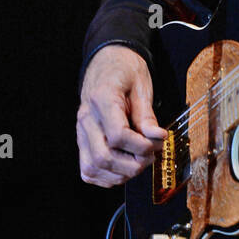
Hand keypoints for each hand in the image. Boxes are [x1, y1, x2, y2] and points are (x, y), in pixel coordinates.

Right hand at [77, 45, 165, 187]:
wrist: (107, 62)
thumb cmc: (125, 71)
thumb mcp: (142, 86)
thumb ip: (147, 114)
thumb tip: (157, 137)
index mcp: (102, 99)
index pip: (118, 135)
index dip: (141, 146)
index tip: (157, 142)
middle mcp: (86, 118)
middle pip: (103, 157)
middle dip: (132, 164)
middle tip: (150, 156)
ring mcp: (81, 131)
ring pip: (93, 168)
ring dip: (121, 174)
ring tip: (139, 162)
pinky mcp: (82, 141)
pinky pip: (88, 170)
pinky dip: (107, 176)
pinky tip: (123, 168)